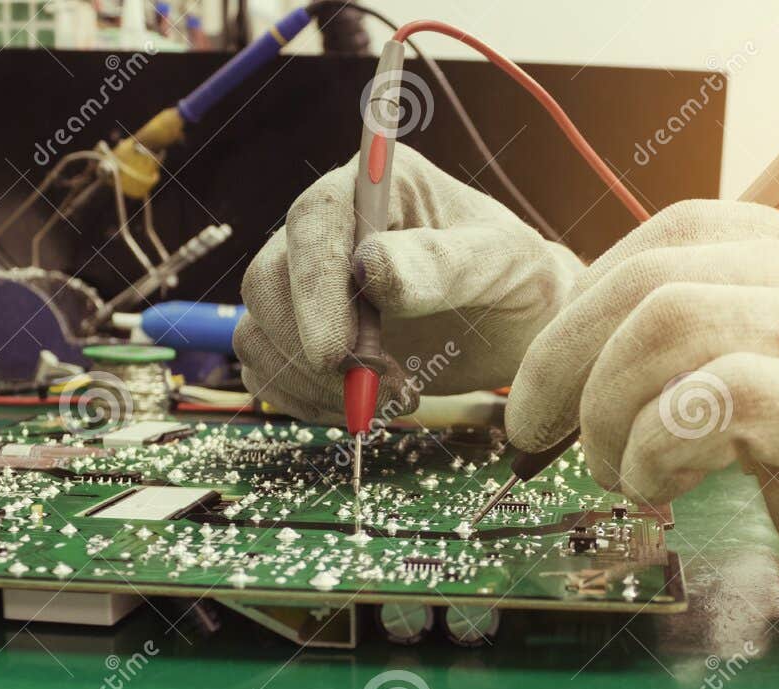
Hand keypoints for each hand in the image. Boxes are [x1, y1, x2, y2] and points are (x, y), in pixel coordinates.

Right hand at [236, 146, 581, 422]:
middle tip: (391, 386)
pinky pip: (268, 372)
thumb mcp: (500, 264)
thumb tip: (371, 267)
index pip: (313, 222)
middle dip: (317, 351)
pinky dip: (307, 403)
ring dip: (314, 385)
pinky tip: (364, 409)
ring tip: (394, 400)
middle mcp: (329, 231)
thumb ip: (442, 263)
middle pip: (268, 283)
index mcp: (375, 189)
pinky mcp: (303, 336)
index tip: (337, 353)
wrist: (518, 325)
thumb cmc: (517, 280)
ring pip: (259, 333)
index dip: (314, 289)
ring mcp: (308, 287)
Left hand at [506, 201, 778, 686]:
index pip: (682, 229)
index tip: (556, 370)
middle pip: (655, 272)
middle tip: (537, 428)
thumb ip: (741, 356)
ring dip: (608, 406)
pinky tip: (656, 488)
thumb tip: (612, 377)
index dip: (594, 295)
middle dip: (568, 354)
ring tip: (617, 473)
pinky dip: (654, 444)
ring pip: (667, 321)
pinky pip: (710, 399)